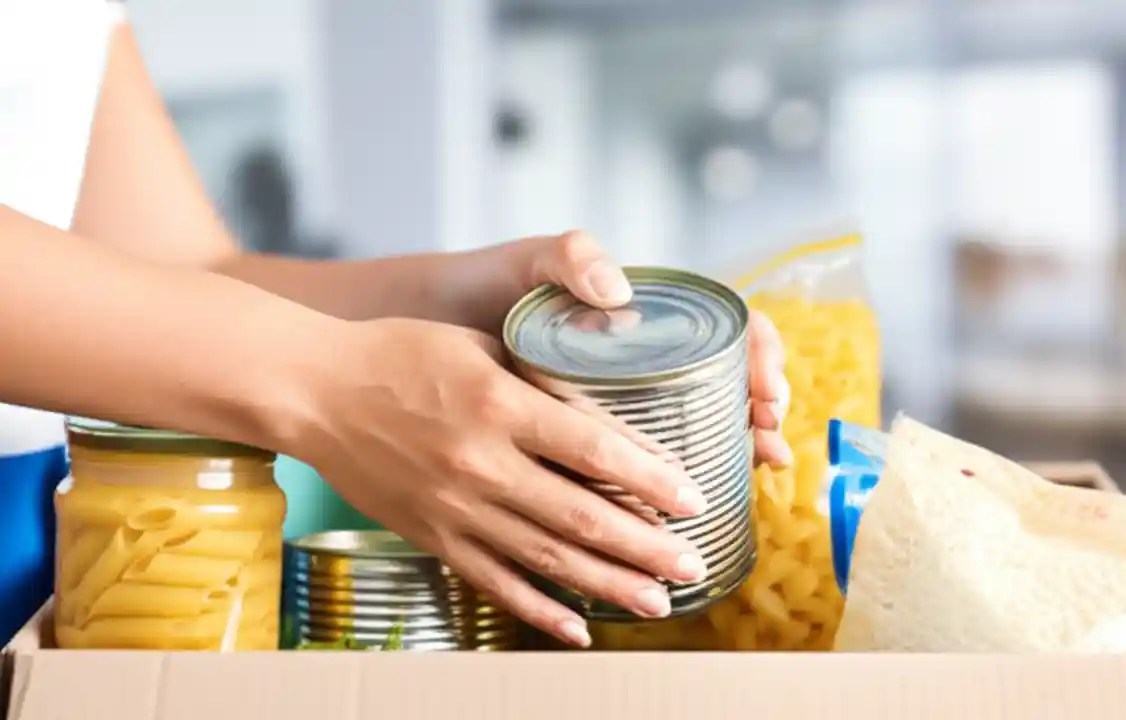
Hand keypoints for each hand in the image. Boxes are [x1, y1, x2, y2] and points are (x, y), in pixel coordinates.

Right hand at [299, 319, 711, 647]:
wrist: (314, 391)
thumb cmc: (400, 353)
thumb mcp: (481, 344)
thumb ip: (542, 377)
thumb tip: (609, 406)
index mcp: (500, 404)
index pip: (595, 448)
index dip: (652, 478)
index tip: (694, 498)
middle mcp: (483, 464)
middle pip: (581, 514)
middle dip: (646, 546)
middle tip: (693, 564)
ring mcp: (455, 508)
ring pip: (547, 556)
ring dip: (608, 583)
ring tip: (658, 602)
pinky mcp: (432, 536)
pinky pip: (494, 581)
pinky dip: (539, 608)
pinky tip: (577, 628)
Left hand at [452, 230, 792, 466]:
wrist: (425, 327)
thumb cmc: (482, 287)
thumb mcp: (528, 262)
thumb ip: (570, 256)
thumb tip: (617, 288)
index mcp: (645, 318)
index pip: (729, 330)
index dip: (761, 360)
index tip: (766, 394)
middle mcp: (644, 360)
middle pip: (725, 388)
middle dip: (758, 420)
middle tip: (768, 448)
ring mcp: (622, 402)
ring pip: (693, 432)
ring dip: (729, 456)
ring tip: (745, 483)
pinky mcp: (585, 444)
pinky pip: (640, 470)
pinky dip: (664, 492)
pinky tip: (679, 514)